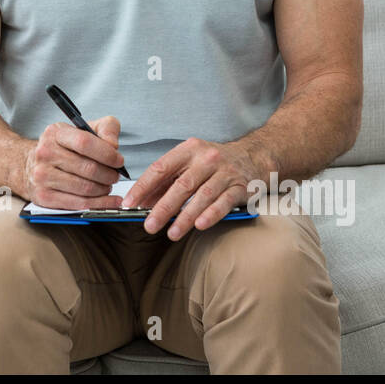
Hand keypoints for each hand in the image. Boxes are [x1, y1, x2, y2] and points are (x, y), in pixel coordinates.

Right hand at [22, 116, 126, 210]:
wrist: (30, 164)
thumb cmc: (62, 148)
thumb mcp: (82, 129)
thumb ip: (105, 128)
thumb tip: (113, 146)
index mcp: (55, 133)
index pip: (85, 142)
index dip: (107, 153)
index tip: (119, 160)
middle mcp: (45, 153)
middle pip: (88, 168)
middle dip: (109, 174)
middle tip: (115, 175)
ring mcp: (42, 176)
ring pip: (85, 188)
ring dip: (104, 189)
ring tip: (108, 185)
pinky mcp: (43, 196)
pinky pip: (78, 203)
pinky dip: (98, 204)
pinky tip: (109, 200)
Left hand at [121, 137, 269, 239]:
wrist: (254, 155)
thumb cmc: (213, 163)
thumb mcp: (189, 164)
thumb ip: (167, 181)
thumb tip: (143, 203)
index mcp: (188, 150)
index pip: (160, 168)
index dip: (143, 186)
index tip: (130, 203)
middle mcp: (206, 158)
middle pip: (181, 185)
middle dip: (163, 207)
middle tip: (149, 225)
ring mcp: (225, 172)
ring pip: (202, 196)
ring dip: (185, 217)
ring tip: (171, 233)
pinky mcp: (241, 186)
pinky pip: (224, 202)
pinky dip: (211, 214)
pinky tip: (199, 226)